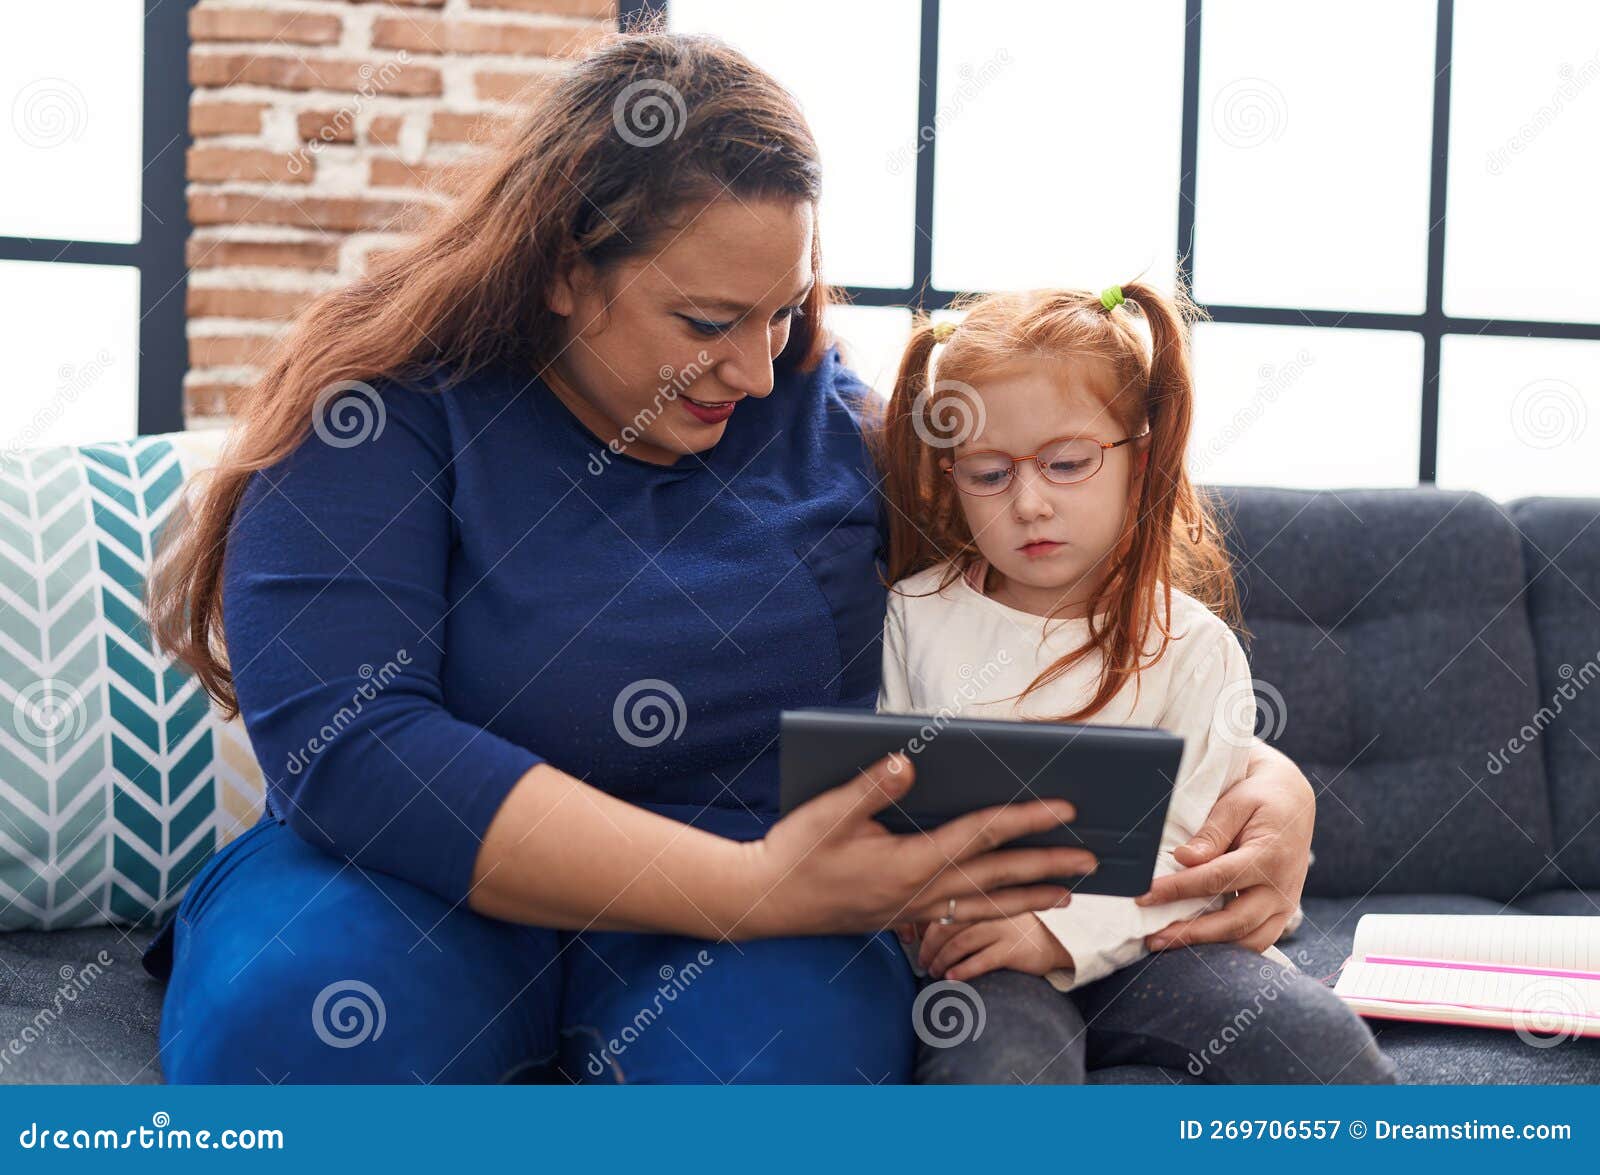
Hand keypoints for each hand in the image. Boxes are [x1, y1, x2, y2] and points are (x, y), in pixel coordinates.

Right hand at [735, 753, 1097, 938]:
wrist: (763, 902)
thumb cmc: (794, 854)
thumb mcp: (827, 814)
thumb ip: (871, 787)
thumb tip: (907, 760)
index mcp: (907, 863)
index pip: (980, 837)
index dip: (1025, 820)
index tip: (1064, 809)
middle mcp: (919, 892)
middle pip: (996, 878)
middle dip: (1047, 867)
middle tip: (1091, 859)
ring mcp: (912, 910)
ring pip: (985, 906)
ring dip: (1029, 898)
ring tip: (1068, 895)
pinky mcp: (902, 917)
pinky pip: (962, 918)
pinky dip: (994, 913)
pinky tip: (1007, 908)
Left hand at [917, 912, 1073, 982]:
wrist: (1060, 940)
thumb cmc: (1017, 927)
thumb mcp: (993, 910)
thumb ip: (967, 910)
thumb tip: (924, 929)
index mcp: (983, 892)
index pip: (943, 906)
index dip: (924, 927)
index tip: (915, 942)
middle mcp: (991, 905)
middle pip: (947, 925)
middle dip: (929, 947)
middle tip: (923, 962)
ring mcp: (1003, 927)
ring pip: (959, 944)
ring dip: (942, 961)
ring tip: (935, 972)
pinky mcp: (1014, 949)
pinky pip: (980, 961)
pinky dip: (961, 970)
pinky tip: (952, 978)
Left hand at [1135, 739, 1313, 952]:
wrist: (1294, 800)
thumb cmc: (1261, 796)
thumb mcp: (1236, 803)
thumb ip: (1212, 833)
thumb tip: (1183, 859)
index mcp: (1269, 856)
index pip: (1216, 880)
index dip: (1178, 890)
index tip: (1145, 896)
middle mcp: (1281, 887)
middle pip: (1234, 921)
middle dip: (1190, 933)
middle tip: (1153, 938)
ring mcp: (1285, 903)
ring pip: (1248, 940)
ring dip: (1209, 947)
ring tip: (1169, 943)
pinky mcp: (1283, 912)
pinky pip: (1258, 939)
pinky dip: (1229, 947)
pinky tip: (1198, 944)